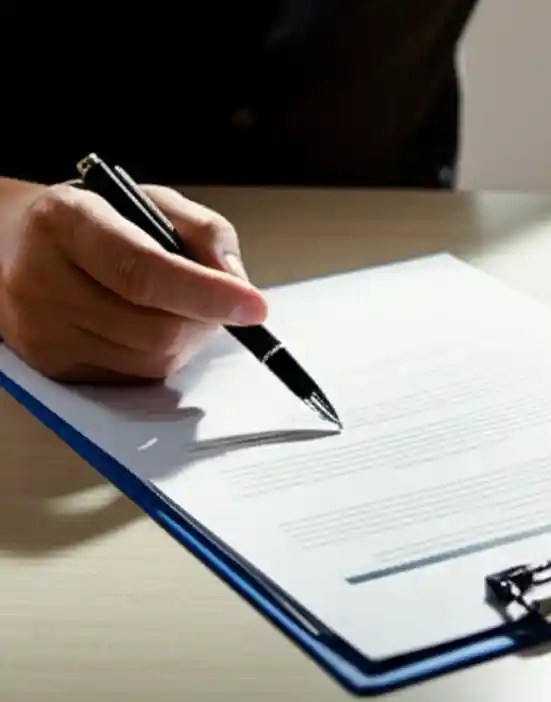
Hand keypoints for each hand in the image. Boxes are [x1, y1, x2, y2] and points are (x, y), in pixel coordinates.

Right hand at [0, 180, 267, 381]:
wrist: (14, 247)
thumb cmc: (98, 221)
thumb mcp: (152, 202)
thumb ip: (205, 231)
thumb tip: (238, 282)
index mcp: (66, 222)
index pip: (142, 270)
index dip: (206, 293)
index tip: (255, 306)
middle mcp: (40, 278)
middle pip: (154, 327)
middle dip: (203, 318)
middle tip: (212, 298)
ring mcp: (40, 330)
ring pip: (150, 359)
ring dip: (185, 339)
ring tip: (173, 305)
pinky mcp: (50, 367)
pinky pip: (134, 378)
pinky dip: (159, 356)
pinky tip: (144, 324)